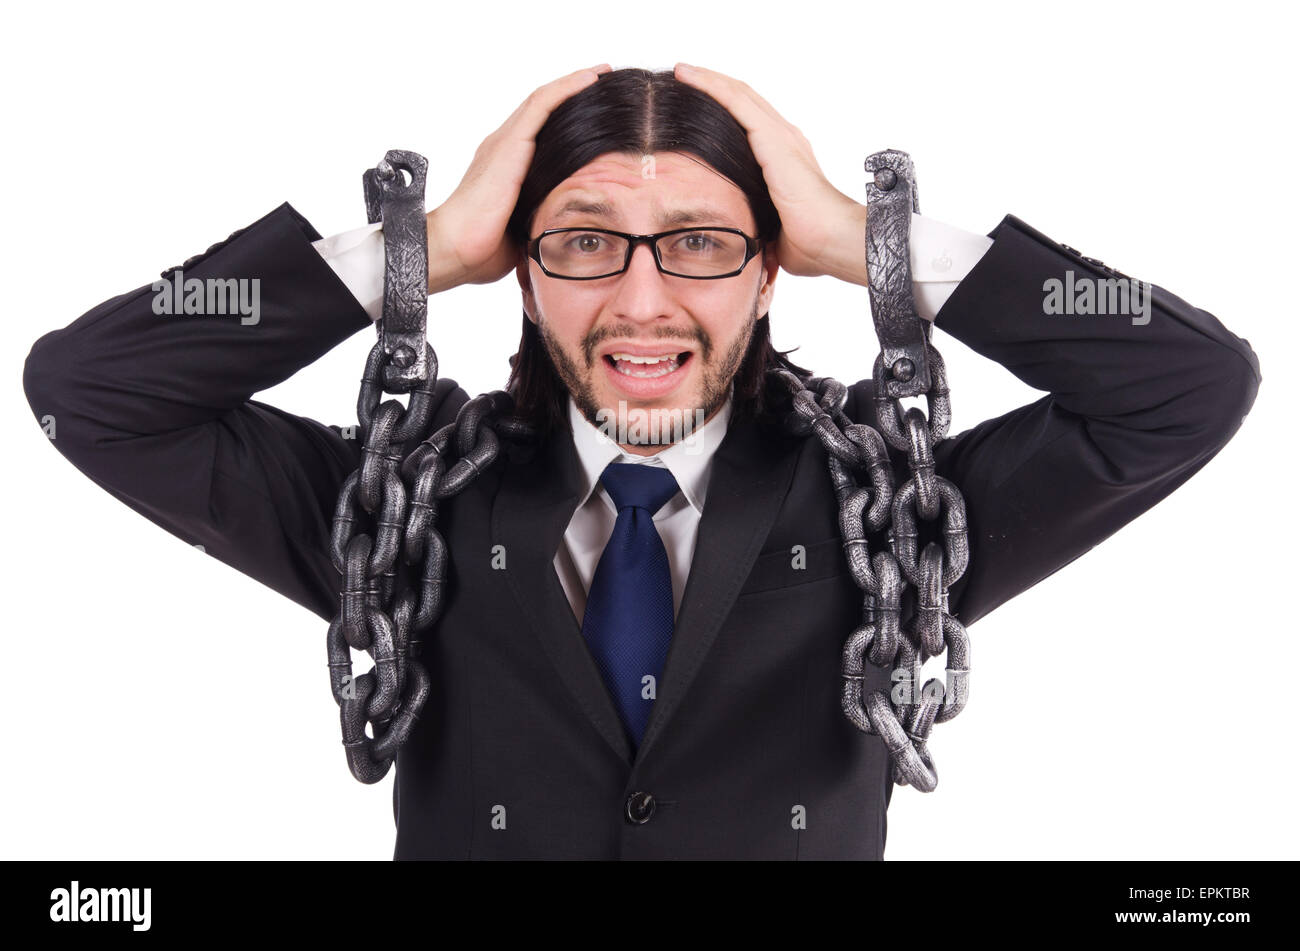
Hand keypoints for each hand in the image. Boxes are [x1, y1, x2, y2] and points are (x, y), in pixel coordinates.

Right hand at [426, 64, 612, 292]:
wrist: (454, 250)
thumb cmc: (480, 250)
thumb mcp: (522, 233)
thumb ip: (541, 221)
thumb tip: (564, 233)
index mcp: (505, 168)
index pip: (539, 133)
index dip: (564, 118)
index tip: (594, 112)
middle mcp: (502, 148)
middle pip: (542, 109)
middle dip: (573, 93)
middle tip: (603, 81)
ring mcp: (504, 143)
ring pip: (544, 100)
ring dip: (575, 83)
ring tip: (602, 72)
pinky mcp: (509, 143)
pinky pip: (542, 105)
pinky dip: (567, 89)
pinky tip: (591, 79)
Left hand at [672, 63, 866, 283]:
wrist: (833, 241)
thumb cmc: (812, 244)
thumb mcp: (773, 232)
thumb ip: (758, 227)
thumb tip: (747, 243)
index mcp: (785, 160)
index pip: (751, 124)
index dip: (725, 110)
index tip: (697, 106)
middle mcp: (785, 140)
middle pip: (744, 101)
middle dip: (713, 87)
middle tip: (683, 77)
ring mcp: (780, 135)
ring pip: (738, 94)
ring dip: (708, 79)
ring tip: (681, 70)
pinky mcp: (772, 138)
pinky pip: (735, 101)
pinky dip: (710, 84)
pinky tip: (687, 75)